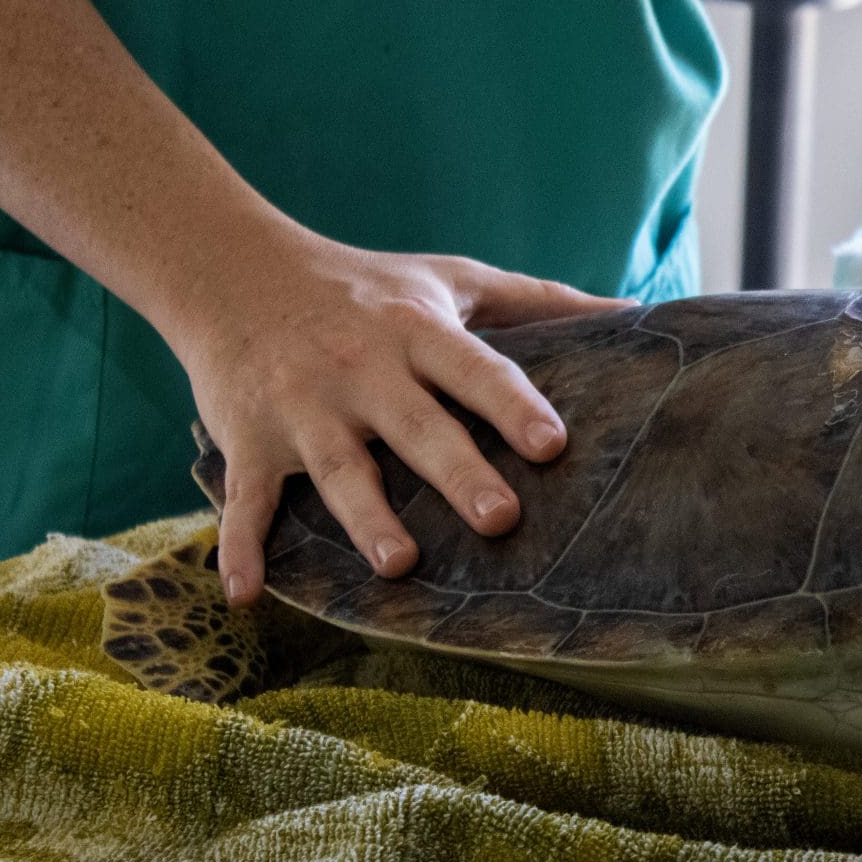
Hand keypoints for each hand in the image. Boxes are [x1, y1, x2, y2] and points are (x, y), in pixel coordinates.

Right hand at [166, 226, 628, 603]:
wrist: (229, 267)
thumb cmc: (366, 286)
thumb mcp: (450, 278)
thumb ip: (537, 301)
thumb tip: (632, 311)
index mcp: (415, 333)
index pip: (473, 369)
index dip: (513, 405)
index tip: (552, 444)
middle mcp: (360, 370)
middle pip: (416, 427)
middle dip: (456, 473)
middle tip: (502, 520)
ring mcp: (301, 409)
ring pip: (339, 470)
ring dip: (367, 519)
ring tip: (400, 564)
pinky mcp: (249, 441)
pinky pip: (244, 500)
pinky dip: (240, 547)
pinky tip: (245, 594)